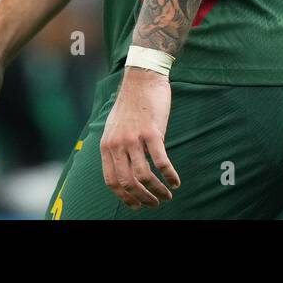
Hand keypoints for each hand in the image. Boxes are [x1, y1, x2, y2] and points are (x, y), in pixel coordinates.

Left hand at [100, 68, 180, 208]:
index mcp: (106, 145)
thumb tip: (124, 169)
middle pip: (127, 182)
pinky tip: (176, 181)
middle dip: (142, 198)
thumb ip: (117, 146)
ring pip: (143, 176)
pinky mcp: (152, 132)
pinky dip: (169, 175)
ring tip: (167, 195)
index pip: (111, 180)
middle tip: (155, 203)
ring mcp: (134, 138)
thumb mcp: (115, 126)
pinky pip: (161, 161)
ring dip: (157, 190)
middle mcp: (117, 144)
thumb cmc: (131, 103)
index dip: (124, 197)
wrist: (142, 78)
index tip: (136, 205)